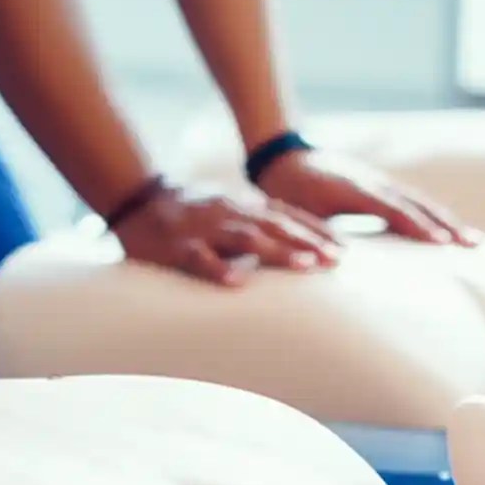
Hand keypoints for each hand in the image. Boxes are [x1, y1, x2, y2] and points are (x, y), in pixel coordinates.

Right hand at [113, 183, 341, 285]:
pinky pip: (200, 257)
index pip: (287, 216)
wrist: (139, 200)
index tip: (345, 248)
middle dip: (308, 241)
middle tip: (336, 260)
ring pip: (246, 238)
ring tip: (304, 265)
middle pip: (275, 225)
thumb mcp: (227, 210)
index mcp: (243, 206)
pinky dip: (219, 269)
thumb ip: (256, 223)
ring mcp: (205, 228)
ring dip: (277, 251)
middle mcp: (230, 213)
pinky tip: (237, 283)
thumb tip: (294, 242)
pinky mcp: (179, 246)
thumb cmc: (189, 212)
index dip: (316, 230)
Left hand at [255, 149, 476, 245]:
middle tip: (472, 245)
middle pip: (414, 203)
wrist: (285, 158)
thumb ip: (316, 232)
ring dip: (446, 221)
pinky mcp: (380, 186)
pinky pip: (413, 200)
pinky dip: (434, 215)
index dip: (415, 225)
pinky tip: (450, 231)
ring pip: (419, 201)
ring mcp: (378, 181)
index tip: (440, 242)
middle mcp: (371, 181)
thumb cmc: (286, 191)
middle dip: (444, 225)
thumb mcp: (295, 212)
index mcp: (351, 187)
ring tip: (473, 241)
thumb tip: (335, 258)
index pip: (390, 208)